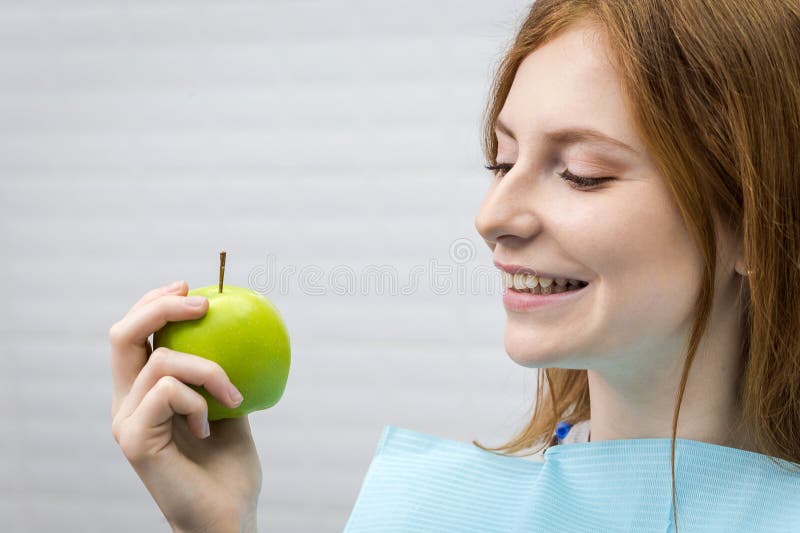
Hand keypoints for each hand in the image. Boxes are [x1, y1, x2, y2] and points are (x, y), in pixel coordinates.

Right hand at [109, 281, 261, 531]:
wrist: (229, 515)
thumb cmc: (230, 466)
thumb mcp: (227, 406)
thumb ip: (218, 372)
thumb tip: (237, 326)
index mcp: (141, 395)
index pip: (132, 336)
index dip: (154, 302)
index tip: (191, 286)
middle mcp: (125, 405)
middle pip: (122, 335)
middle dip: (160, 306)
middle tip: (202, 301)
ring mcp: (125, 423)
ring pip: (160, 361)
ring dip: (209, 369)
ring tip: (233, 398)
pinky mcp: (134, 441)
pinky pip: (168, 391)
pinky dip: (199, 399)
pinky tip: (211, 428)